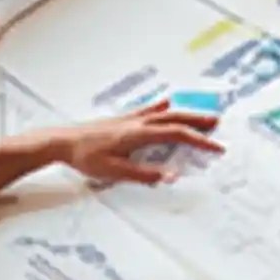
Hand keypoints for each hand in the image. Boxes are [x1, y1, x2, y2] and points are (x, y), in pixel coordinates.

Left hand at [45, 100, 222, 183]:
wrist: (61, 141)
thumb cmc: (85, 157)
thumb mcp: (114, 172)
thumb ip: (144, 174)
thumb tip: (171, 176)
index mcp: (139, 134)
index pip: (177, 134)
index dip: (199, 140)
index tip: (216, 147)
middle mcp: (138, 122)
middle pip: (176, 118)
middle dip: (198, 121)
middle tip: (218, 124)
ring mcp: (131, 118)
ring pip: (165, 112)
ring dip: (186, 113)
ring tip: (203, 114)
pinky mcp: (123, 119)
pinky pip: (149, 110)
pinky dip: (162, 106)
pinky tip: (167, 102)